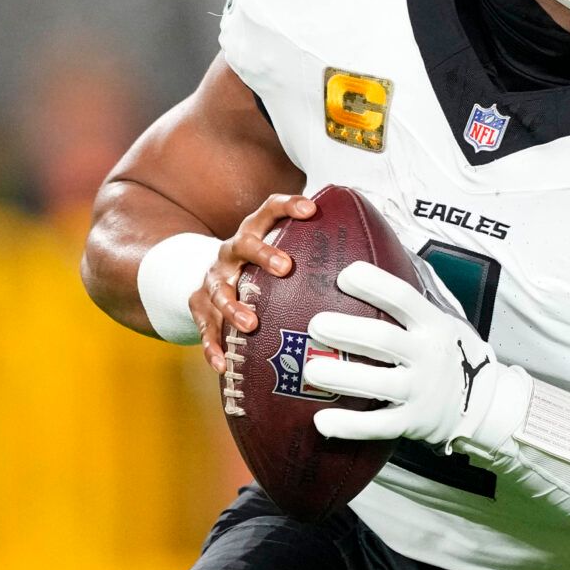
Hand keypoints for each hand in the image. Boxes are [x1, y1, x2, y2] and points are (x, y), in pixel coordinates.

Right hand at [191, 193, 316, 371]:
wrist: (209, 279)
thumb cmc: (257, 267)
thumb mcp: (278, 250)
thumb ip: (313, 251)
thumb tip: (370, 261)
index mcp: (253, 232)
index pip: (270, 210)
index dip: (289, 206)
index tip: (312, 209)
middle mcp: (231, 252)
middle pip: (243, 245)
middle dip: (263, 254)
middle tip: (285, 267)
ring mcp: (214, 279)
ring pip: (221, 291)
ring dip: (234, 307)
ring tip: (251, 324)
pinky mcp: (199, 306)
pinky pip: (205, 327)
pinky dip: (213, 345)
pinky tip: (223, 363)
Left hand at [303, 262, 529, 457]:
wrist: (483, 403)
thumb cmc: (447, 352)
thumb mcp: (444, 318)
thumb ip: (415, 295)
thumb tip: (383, 249)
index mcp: (433, 324)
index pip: (403, 297)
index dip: (374, 284)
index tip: (344, 275)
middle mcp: (428, 355)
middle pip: (383, 339)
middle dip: (347, 330)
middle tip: (315, 324)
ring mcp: (421, 391)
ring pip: (378, 383)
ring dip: (342, 377)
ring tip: (311, 369)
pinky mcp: (412, 422)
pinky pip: (378, 426)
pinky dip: (349, 426)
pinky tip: (322, 421)